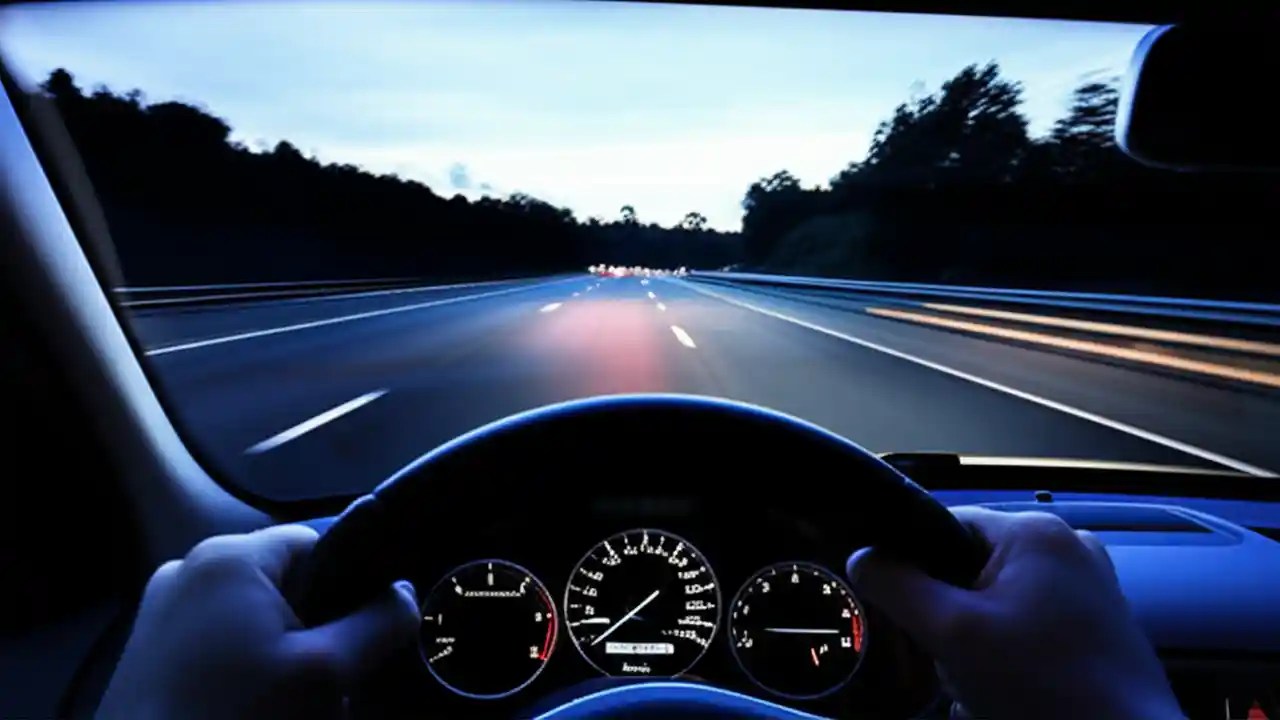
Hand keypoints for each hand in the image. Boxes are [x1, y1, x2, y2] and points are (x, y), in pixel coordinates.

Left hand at [97, 525, 418, 719]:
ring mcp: (160, 612)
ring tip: (284, 699)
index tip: (362, 635)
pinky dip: (242, 668)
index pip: (320, 543)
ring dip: (279, 652)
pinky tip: (247, 706)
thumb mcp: (327, 673)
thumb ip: (378, 624)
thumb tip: (404, 596)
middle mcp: (188, 570)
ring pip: (252, 616)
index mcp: (229, 557)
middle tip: (326, 677)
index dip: (351, 586)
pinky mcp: (148, 654)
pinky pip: (217, 642)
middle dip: (313, 626)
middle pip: (285, 582)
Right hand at [847, 507, 1182, 719]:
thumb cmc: (1045, 687)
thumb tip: (863, 558)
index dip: (917, 571)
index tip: (916, 617)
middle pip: (969, 570)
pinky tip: (1013, 690)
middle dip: (952, 619)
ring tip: (988, 682)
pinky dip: (1011, 655)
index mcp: (1034, 531)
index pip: (943, 526)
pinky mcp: (1099, 625)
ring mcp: (1089, 586)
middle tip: (958, 659)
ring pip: (997, 604)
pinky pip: (1029, 626)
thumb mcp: (952, 633)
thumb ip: (897, 586)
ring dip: (979, 643)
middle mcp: (1067, 546)